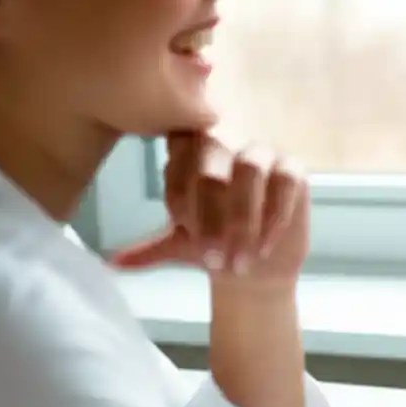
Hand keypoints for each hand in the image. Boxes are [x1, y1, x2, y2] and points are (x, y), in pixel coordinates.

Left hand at [111, 132, 309, 283]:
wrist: (255, 264)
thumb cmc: (214, 244)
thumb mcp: (179, 246)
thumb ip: (150, 249)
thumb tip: (113, 263)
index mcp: (188, 152)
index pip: (178, 161)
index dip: (180, 198)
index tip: (184, 234)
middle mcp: (223, 142)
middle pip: (211, 160)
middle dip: (210, 212)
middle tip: (211, 257)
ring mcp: (259, 152)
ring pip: (248, 168)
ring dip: (241, 219)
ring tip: (237, 259)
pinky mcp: (292, 168)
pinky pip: (284, 183)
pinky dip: (272, 218)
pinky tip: (262, 248)